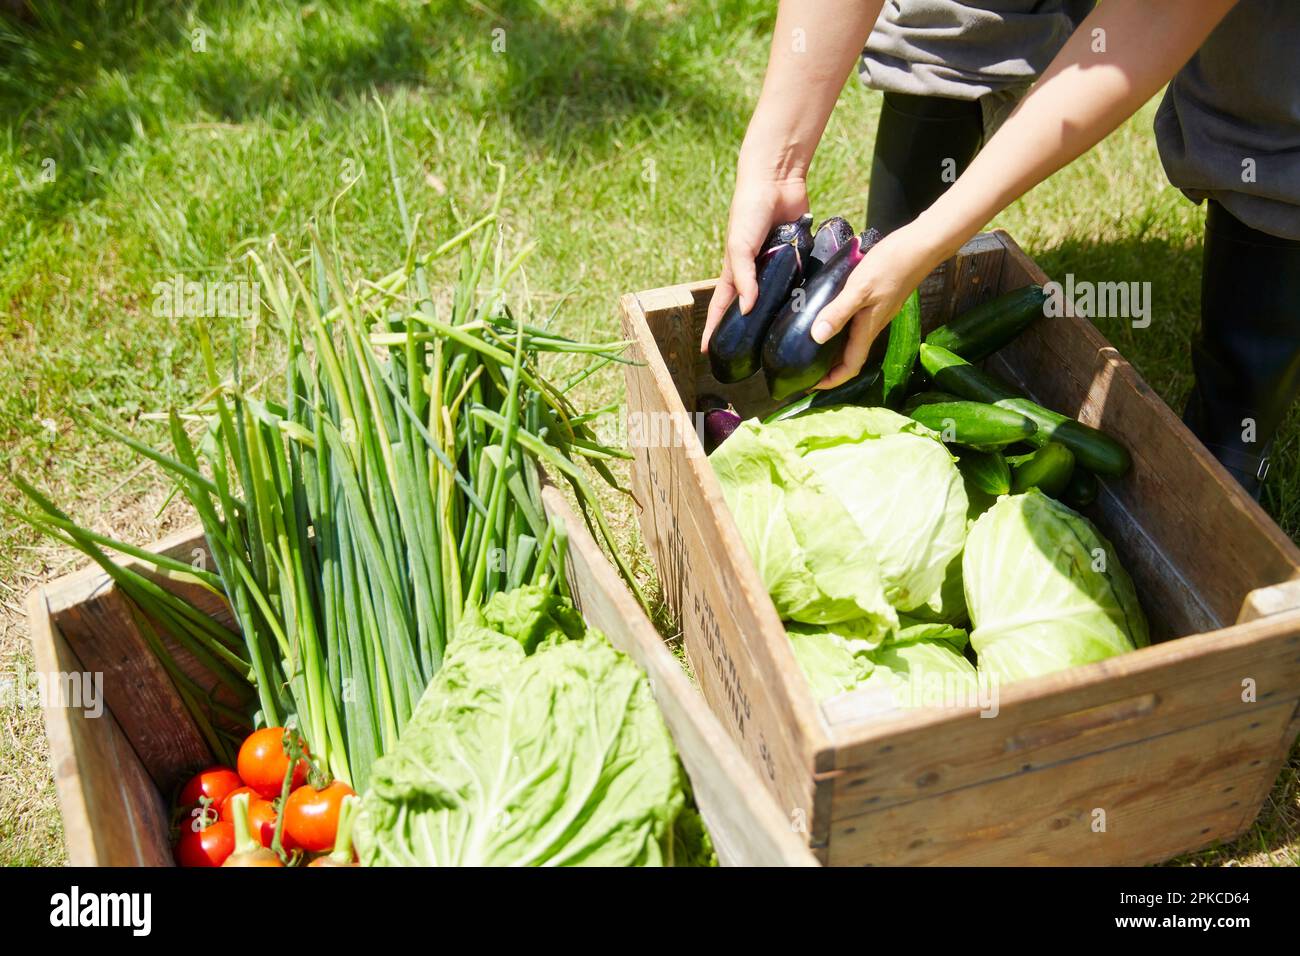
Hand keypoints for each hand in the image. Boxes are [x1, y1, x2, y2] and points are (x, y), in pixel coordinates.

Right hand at [701, 172, 808, 352]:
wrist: (776, 182)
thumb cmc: (748, 212)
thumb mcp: (739, 246)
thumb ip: (743, 277)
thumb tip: (747, 311)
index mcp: (735, 271)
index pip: (720, 307)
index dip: (712, 329)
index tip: (706, 352)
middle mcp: (755, 272)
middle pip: (750, 308)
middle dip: (747, 329)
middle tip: (750, 356)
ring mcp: (776, 266)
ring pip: (777, 297)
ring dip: (779, 314)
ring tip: (784, 340)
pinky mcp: (796, 257)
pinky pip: (799, 280)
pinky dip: (802, 292)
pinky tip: (810, 310)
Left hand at [810, 224, 941, 388]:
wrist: (922, 246)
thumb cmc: (891, 265)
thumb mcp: (859, 288)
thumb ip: (838, 312)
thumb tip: (816, 337)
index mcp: (867, 328)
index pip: (850, 366)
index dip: (832, 380)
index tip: (810, 385)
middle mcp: (873, 325)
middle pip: (850, 356)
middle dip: (828, 367)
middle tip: (803, 367)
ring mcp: (877, 313)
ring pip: (852, 339)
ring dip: (833, 347)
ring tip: (808, 343)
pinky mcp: (878, 300)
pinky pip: (855, 323)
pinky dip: (839, 326)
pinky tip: (827, 314)